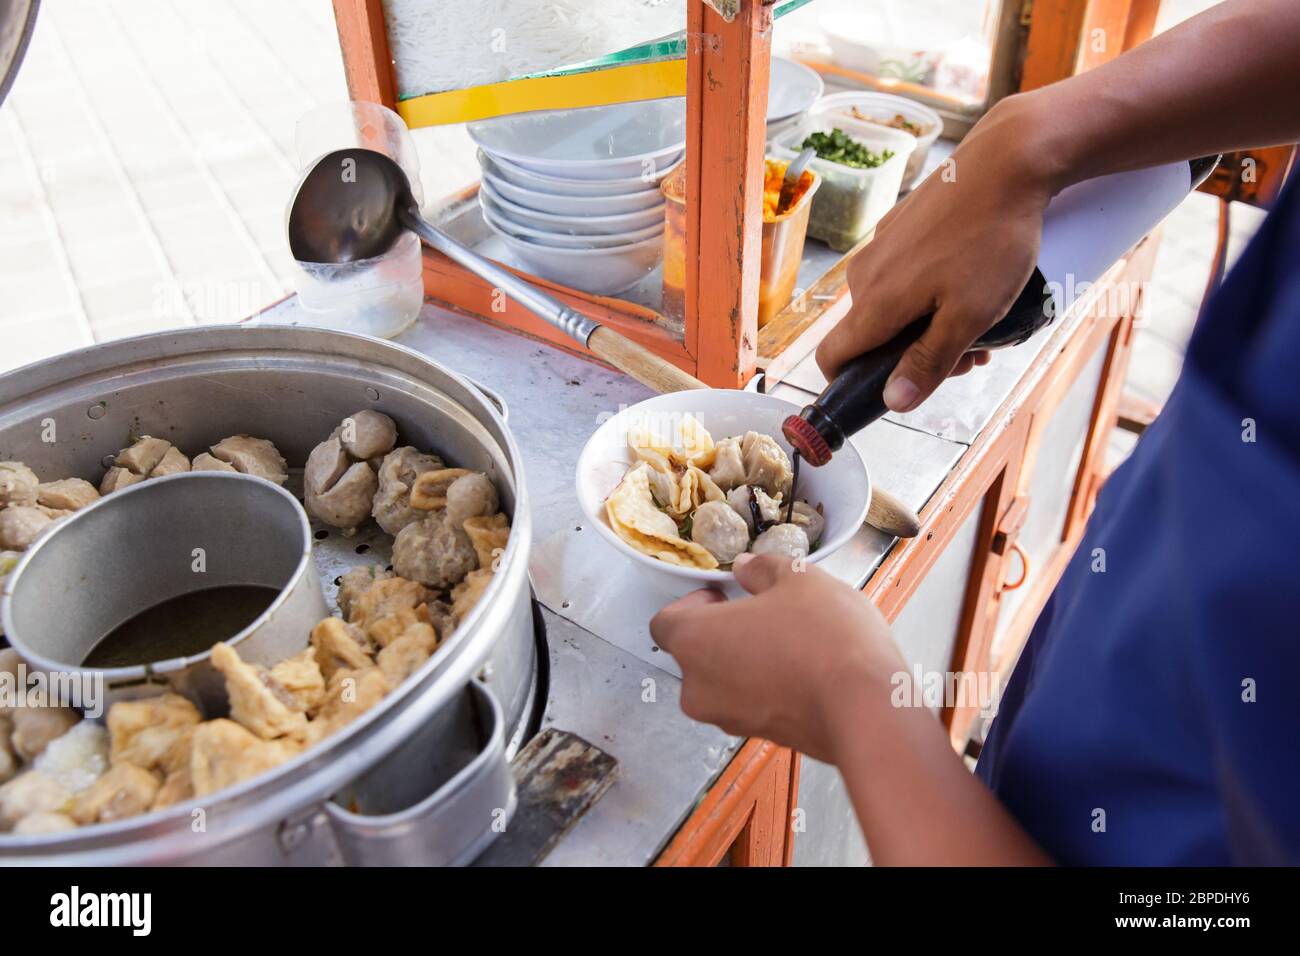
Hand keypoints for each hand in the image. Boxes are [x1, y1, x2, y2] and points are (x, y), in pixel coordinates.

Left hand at [649, 553, 904, 763]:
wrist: (867, 710)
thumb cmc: (824, 635)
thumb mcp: (798, 579)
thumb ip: (761, 569)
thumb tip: (744, 567)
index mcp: (692, 641)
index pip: (664, 622)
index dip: (692, 603)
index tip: (725, 596)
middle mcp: (697, 688)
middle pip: (694, 654)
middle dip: (722, 633)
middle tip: (763, 615)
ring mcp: (727, 720)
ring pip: (723, 682)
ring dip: (745, 661)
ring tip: (791, 643)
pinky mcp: (760, 739)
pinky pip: (750, 704)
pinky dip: (766, 687)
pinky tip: (805, 671)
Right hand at [816, 94, 1054, 411]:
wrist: (1007, 161)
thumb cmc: (992, 240)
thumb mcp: (970, 316)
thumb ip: (928, 362)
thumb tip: (892, 401)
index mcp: (875, 304)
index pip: (831, 358)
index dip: (851, 384)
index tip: (892, 389)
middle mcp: (865, 276)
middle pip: (869, 336)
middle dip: (910, 355)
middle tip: (969, 355)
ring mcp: (880, 246)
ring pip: (889, 305)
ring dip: (924, 323)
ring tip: (979, 316)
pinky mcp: (898, 225)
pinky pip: (901, 274)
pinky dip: (927, 289)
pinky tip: (969, 277)